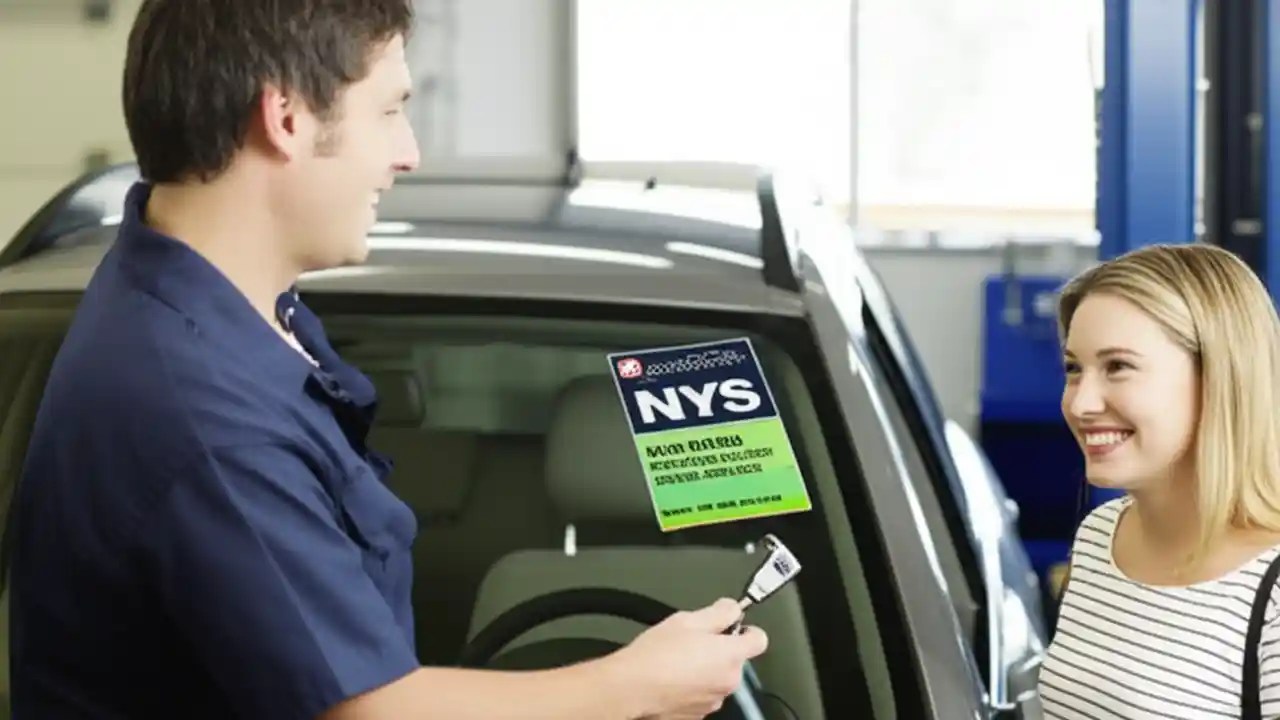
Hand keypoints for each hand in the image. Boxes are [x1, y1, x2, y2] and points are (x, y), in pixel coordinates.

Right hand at [608, 597, 768, 719]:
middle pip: (735, 660)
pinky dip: (693, 687)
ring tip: (678, 661)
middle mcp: (728, 681)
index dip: (748, 629)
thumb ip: (718, 612)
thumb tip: (731, 608)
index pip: (759, 640)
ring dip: (705, 669)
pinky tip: (672, 678)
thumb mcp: (688, 620)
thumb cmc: (656, 655)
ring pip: (717, 678)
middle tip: (694, 641)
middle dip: (720, 649)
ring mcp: (713, 700)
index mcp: (730, 655)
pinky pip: (702, 694)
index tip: (736, 625)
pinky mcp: (697, 714)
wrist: (632, 688)